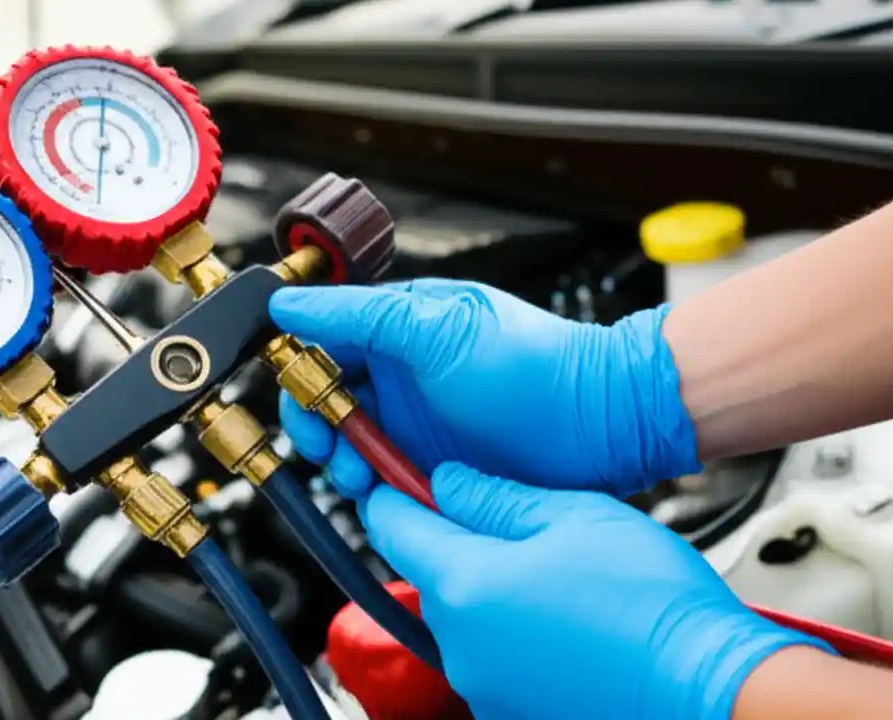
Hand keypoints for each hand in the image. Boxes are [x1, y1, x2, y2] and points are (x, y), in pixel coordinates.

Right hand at [269, 279, 699, 498]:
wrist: (601, 425)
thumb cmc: (534, 366)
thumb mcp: (437, 331)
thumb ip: (360, 316)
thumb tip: (292, 302)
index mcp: (400, 327)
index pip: (325, 339)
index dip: (301, 366)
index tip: (298, 390)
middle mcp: (405, 374)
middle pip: (328, 397)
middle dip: (316, 421)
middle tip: (325, 440)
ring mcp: (419, 421)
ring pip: (351, 444)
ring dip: (342, 461)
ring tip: (359, 473)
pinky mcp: (434, 466)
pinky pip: (384, 480)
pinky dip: (374, 490)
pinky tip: (385, 491)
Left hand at [361, 462, 828, 719]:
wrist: (710, 690)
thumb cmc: (654, 606)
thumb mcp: (573, 516)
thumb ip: (495, 497)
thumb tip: (445, 482)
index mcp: (464, 586)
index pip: (392, 528)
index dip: (393, 492)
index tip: (399, 475)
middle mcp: (460, 648)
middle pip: (435, 575)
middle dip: (465, 543)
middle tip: (522, 520)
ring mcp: (485, 688)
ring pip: (470, 618)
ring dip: (499, 591)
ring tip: (567, 577)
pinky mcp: (513, 713)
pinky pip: (498, 658)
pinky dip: (521, 634)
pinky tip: (574, 621)